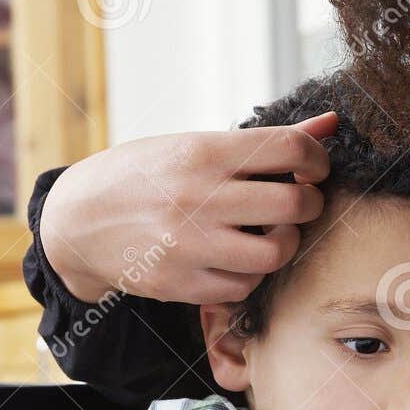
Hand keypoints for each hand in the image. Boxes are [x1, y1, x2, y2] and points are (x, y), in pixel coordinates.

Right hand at [37, 113, 336, 305]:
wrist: (78, 222)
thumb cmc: (145, 176)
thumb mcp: (194, 145)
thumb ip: (265, 142)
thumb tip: (331, 123)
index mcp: (203, 151)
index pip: (290, 149)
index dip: (317, 160)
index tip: (312, 168)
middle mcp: (198, 197)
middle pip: (294, 203)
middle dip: (309, 203)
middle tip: (299, 202)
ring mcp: (189, 244)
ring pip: (276, 252)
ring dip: (284, 243)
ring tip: (269, 232)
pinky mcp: (181, 284)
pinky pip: (245, 286)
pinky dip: (251, 274)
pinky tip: (237, 257)